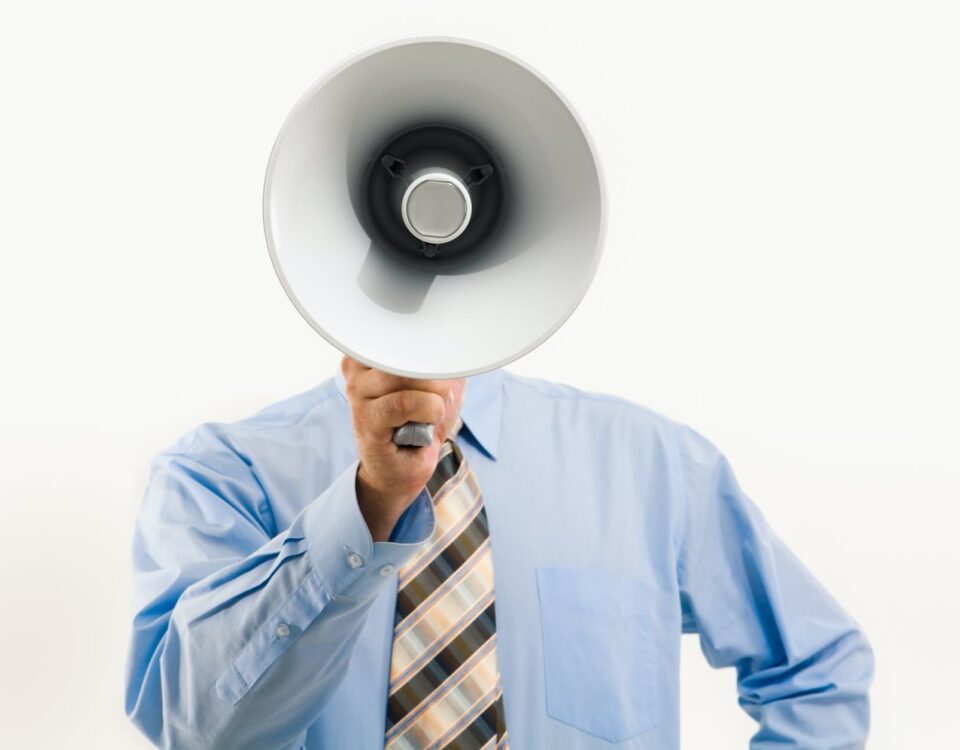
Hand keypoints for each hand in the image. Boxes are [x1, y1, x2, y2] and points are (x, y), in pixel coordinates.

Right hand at [341, 356, 466, 541]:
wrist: (405, 466)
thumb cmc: (420, 422)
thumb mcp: (437, 381)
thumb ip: (443, 356)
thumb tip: (462, 340)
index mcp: (371, 352)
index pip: (405, 333)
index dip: (430, 350)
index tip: (441, 366)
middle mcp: (358, 369)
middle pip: (409, 355)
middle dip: (437, 378)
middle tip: (439, 398)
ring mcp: (358, 395)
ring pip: (408, 379)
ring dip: (435, 398)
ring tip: (430, 413)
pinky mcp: (367, 420)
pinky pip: (403, 403)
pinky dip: (427, 411)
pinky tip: (426, 424)